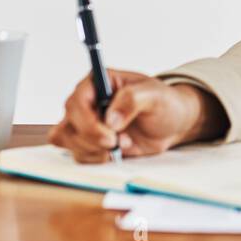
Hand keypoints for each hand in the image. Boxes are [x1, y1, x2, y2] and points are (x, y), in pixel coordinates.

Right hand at [47, 69, 209, 162]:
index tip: (109, 134)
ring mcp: (86, 122)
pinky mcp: (90, 142)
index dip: (87, 121)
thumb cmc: (163, 103)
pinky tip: (115, 153)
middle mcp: (87, 101)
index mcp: (98, 82)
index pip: (76, 101)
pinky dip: (94, 159)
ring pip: (68, 141)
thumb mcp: (154, 95)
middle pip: (69, 124)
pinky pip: (77, 154)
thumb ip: (132, 100)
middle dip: (92, 139)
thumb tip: (110, 119)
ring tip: (121, 144)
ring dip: (93, 150)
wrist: (171, 125)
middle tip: (116, 142)